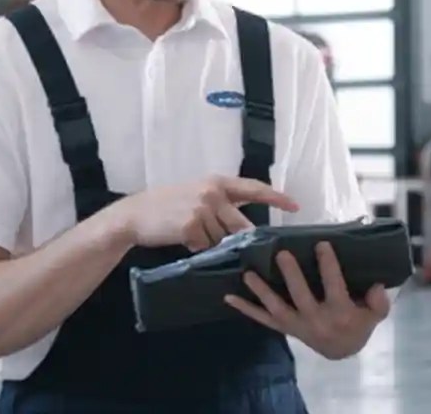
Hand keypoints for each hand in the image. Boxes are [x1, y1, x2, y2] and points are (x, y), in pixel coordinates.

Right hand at [112, 176, 299, 250]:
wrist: (135, 215)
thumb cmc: (167, 206)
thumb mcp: (196, 195)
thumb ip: (221, 204)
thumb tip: (244, 229)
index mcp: (217, 182)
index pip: (253, 188)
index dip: (276, 197)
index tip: (295, 205)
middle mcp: (212, 193)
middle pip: (240, 225)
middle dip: (239, 240)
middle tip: (236, 247)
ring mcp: (202, 208)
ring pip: (221, 239)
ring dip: (210, 243)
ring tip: (191, 234)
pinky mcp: (191, 226)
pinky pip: (205, 246)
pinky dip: (197, 247)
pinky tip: (183, 239)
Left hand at [224, 241, 390, 360]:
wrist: (341, 350)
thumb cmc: (359, 322)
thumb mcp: (375, 314)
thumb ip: (379, 301)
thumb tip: (377, 284)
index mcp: (340, 313)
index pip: (334, 288)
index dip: (328, 267)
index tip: (322, 244)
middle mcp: (316, 320)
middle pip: (302, 297)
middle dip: (291, 276)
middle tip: (281, 253)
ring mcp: (297, 325)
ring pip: (277, 309)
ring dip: (261, 292)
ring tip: (248, 274)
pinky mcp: (284, 328)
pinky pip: (263, 319)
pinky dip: (245, 309)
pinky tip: (228, 297)